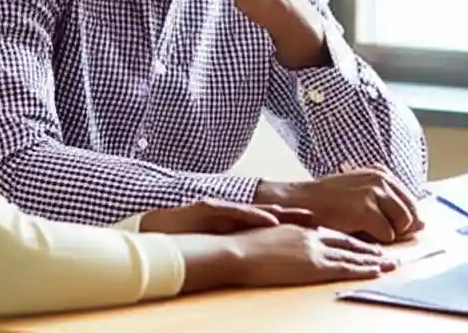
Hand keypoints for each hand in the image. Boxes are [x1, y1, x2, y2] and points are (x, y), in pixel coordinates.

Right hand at [139, 199, 314, 233]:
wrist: (150, 229)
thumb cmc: (182, 239)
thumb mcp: (214, 244)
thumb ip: (234, 247)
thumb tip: (256, 260)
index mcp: (233, 223)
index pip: (266, 223)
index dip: (291, 224)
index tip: (315, 228)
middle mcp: (230, 213)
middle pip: (267, 213)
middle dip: (293, 215)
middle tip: (317, 219)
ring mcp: (219, 208)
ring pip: (255, 210)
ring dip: (279, 214)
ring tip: (301, 218)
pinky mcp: (207, 207)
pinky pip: (234, 212)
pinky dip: (253, 216)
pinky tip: (270, 220)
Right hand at [228, 224, 396, 286]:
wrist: (236, 249)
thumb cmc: (243, 244)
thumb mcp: (268, 234)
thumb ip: (284, 234)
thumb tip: (290, 237)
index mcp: (301, 228)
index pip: (334, 234)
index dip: (351, 240)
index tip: (365, 244)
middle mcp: (312, 236)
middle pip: (348, 243)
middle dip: (369, 250)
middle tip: (387, 255)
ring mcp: (314, 250)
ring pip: (352, 256)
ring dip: (373, 261)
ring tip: (389, 264)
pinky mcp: (313, 265)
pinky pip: (344, 268)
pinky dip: (362, 269)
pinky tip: (375, 271)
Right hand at [255, 164, 423, 243]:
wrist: (301, 201)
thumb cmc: (330, 201)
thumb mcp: (362, 193)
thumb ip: (391, 205)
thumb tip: (424, 225)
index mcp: (382, 173)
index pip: (411, 200)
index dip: (406, 220)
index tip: (395, 229)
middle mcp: (381, 179)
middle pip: (411, 213)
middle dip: (401, 229)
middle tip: (380, 234)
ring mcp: (373, 193)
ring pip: (402, 224)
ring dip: (390, 234)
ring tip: (369, 233)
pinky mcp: (365, 209)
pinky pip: (387, 234)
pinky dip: (378, 241)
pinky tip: (360, 235)